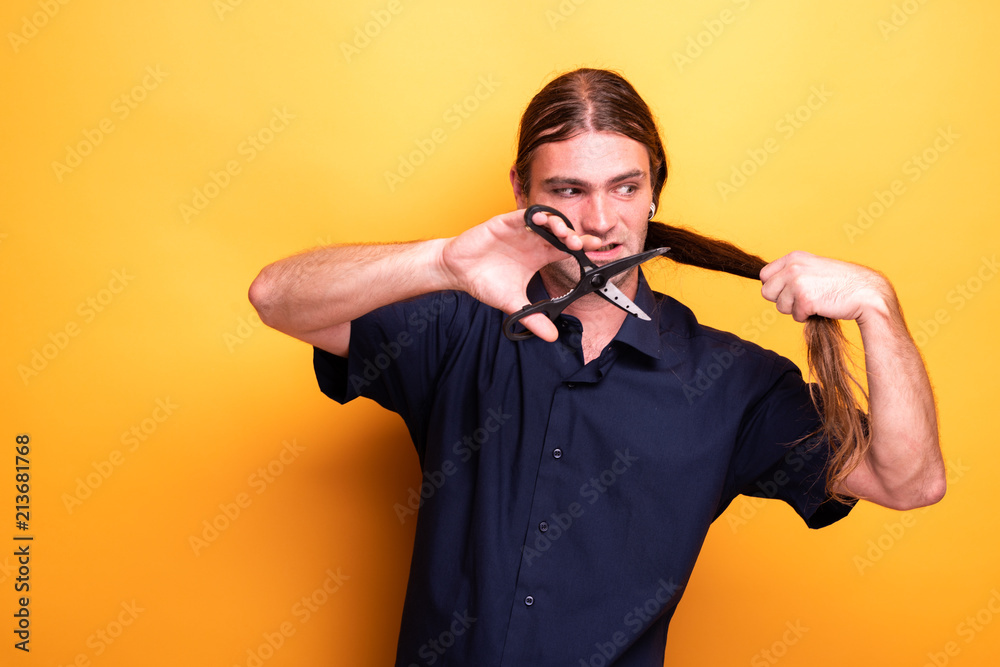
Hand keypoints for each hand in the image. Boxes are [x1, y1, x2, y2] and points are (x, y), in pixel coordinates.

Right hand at [440, 209, 601, 340]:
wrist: (458, 270)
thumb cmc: (484, 281)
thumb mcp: (513, 303)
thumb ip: (533, 319)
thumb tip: (551, 336)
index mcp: (539, 256)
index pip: (566, 249)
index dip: (582, 249)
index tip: (596, 252)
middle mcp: (533, 240)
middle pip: (561, 233)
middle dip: (575, 236)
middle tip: (583, 244)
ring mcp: (520, 230)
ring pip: (545, 220)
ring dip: (558, 225)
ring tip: (565, 234)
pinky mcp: (504, 223)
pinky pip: (522, 215)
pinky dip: (532, 215)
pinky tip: (541, 219)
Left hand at [759, 251, 894, 323]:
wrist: (866, 292)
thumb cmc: (840, 283)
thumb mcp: (813, 268)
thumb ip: (792, 272)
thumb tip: (766, 284)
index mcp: (794, 257)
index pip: (765, 275)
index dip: (775, 288)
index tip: (790, 291)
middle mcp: (793, 267)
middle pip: (767, 292)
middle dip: (782, 300)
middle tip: (803, 298)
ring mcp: (798, 282)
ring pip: (780, 306)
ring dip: (796, 309)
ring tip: (815, 301)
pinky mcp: (805, 299)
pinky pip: (795, 316)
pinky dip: (806, 316)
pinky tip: (821, 307)